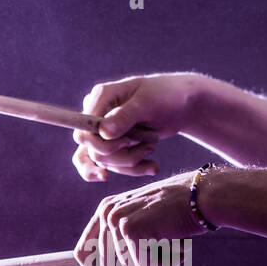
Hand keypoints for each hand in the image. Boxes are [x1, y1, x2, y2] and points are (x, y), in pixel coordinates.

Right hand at [73, 73, 203, 180]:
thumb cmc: (166, 96)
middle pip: (92, 151)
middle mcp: (98, 116)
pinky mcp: (115, 146)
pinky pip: (115, 167)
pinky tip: (153, 166)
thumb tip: (103, 133)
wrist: (183, 105)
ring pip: (104, 162)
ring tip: (152, 148)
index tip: (126, 143)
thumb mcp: (147, 103)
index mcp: (101, 98)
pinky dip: (135, 169)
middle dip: (121, 155)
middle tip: (148, 147)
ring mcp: (105, 132)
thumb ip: (124, 116)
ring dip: (131, 162)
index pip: (83, 131)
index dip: (99, 144)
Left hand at [73, 170, 212, 265]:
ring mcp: (116, 220)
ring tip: (171, 249)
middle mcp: (106, 213)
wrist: (201, 196)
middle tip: (161, 257)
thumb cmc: (177, 214)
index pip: (83, 252)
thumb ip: (122, 243)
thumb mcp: (144, 223)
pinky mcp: (130, 230)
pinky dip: (163, 265)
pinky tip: (177, 248)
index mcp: (105, 211)